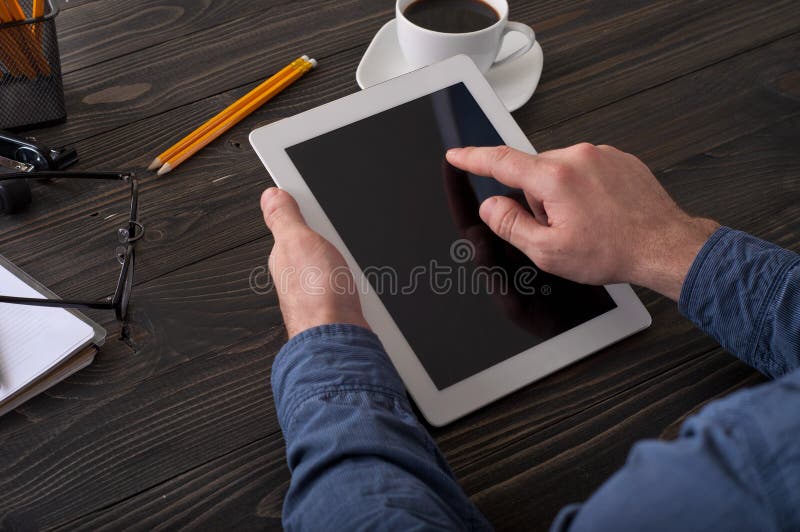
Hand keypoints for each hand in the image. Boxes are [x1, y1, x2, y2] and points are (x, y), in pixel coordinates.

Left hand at [260, 187, 369, 337]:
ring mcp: (319, 288)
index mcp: (284, 253)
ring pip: (339, 262)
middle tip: (341, 245)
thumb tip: (270, 195)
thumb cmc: (316, 298)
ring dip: (350, 262)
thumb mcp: (297, 241)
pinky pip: (352, 281)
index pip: (297, 222)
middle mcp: (298, 272)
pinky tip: (359, 283)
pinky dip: (359, 281)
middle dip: (337, 239)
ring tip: (351, 266)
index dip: (313, 214)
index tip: (324, 215)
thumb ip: (283, 217)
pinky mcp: (338, 302)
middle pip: (322, 241)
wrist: (339, 337)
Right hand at [446, 144, 719, 299]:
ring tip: (588, 223)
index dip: (473, 158)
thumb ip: (511, 225)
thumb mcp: (549, 251)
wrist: (664, 246)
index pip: (501, 162)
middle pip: (533, 173)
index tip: (457, 154)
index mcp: (555, 178)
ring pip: (560, 172)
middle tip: (561, 229)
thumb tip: (490, 206)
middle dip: (538, 200)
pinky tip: (601, 213)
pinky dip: (585, 190)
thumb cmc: (613, 250)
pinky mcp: (619, 158)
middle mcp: (577, 157)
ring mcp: (601, 155)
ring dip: (562, 196)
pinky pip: (586, 169)